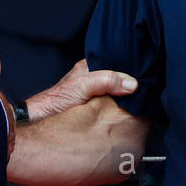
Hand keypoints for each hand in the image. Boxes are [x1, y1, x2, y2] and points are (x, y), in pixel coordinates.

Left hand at [23, 58, 137, 122]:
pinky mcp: (95, 112)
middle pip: (119, 80)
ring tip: (143, 105)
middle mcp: (93, 80)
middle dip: (131, 86)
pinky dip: (120, 113)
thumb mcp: (82, 86)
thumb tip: (132, 84)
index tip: (147, 75)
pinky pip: (113, 110)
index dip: (131, 68)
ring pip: (117, 96)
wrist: (38, 122)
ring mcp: (95, 96)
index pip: (116, 63)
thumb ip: (105, 81)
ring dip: (127, 102)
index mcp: (90, 67)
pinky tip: (128, 117)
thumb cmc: (54, 102)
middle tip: (147, 93)